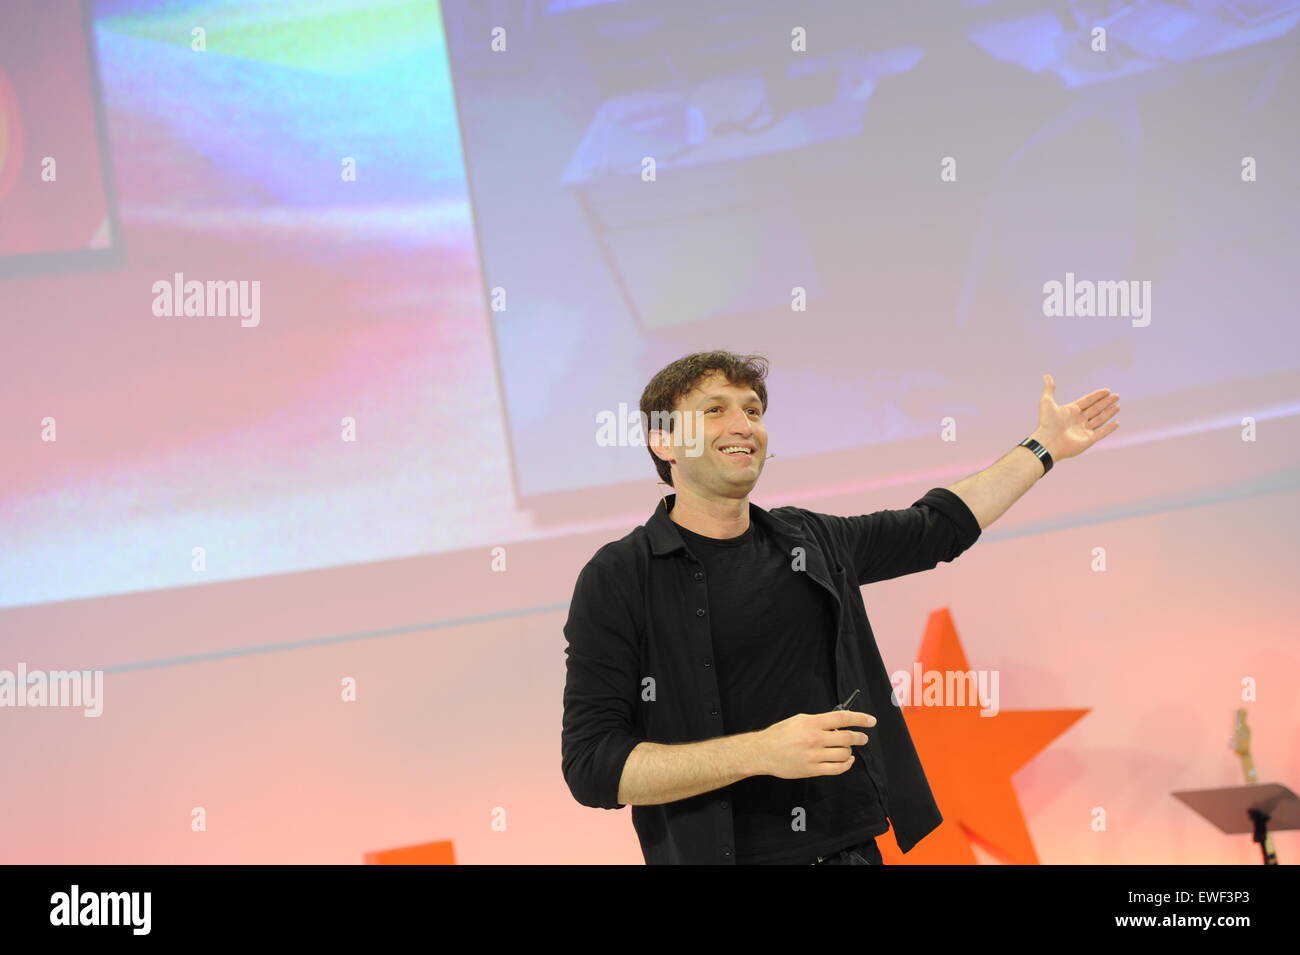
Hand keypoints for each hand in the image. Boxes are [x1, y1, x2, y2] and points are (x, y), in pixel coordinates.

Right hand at [756, 710, 875, 779]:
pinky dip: (846, 764)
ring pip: (844, 754)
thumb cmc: (780, 734)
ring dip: (850, 751)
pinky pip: (837, 769)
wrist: (763, 752)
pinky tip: (847, 761)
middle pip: (847, 738)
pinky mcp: (813, 770)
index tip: (871, 721)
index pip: (843, 718)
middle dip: (859, 738)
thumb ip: (819, 721)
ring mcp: (814, 756)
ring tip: (847, 749)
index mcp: (812, 723)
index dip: (860, 719)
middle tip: (863, 738)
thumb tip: (838, 724)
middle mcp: (815, 739)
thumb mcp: (799, 720)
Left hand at [1031, 374, 1119, 461]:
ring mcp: (1084, 430)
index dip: (1097, 396)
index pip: (1087, 401)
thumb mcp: (1047, 402)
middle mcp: (1078, 420)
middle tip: (1117, 396)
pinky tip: (1117, 423)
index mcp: (1071, 411)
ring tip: (1118, 406)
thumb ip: (1049, 389)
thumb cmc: (1046, 423)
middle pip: (1095, 409)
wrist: (1048, 442)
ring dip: (1109, 413)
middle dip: (1106, 402)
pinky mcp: (1088, 440)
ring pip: (1100, 419)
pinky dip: (1109, 428)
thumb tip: (1046, 375)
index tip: (1107, 390)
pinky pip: (1101, 433)